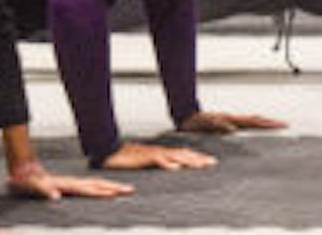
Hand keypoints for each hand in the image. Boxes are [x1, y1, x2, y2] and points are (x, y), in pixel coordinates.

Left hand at [7, 160, 133, 199]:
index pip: (88, 190)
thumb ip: (44, 190)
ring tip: (126, 190)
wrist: (23, 170)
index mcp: (66, 185)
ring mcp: (72, 183)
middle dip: (115, 187)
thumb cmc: (26, 182)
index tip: (115, 194)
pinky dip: (103, 188)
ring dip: (111, 187)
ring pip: (96, 184)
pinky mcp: (71, 185)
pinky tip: (108, 191)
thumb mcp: (32, 187)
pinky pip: (91, 187)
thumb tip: (55, 197)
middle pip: (98, 184)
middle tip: (131, 190)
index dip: (102, 193)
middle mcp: (72, 182)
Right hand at [101, 141, 216, 170]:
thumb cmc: (124, 159)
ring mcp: (152, 154)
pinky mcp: (143, 158)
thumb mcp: (144, 163)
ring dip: (188, 161)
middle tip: (212, 163)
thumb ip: (157, 165)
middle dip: (198, 159)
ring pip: (174, 156)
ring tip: (200, 166)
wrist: (109, 151)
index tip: (210, 162)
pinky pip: (157, 160)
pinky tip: (175, 169)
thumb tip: (170, 169)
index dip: (196, 157)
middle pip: (183, 154)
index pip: (183, 154)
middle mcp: (159, 151)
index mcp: (161, 153)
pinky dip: (167, 164)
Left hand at [178, 110, 286, 134]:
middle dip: (270, 123)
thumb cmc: (195, 121)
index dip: (268, 124)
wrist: (185, 116)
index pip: (254, 122)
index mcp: (232, 120)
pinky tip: (255, 127)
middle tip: (284, 124)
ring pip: (251, 121)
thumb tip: (232, 127)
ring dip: (263, 122)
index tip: (281, 124)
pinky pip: (243, 124)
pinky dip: (253, 124)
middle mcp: (233, 120)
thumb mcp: (207, 124)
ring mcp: (230, 121)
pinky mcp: (226, 124)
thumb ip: (219, 124)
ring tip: (274, 124)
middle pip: (256, 120)